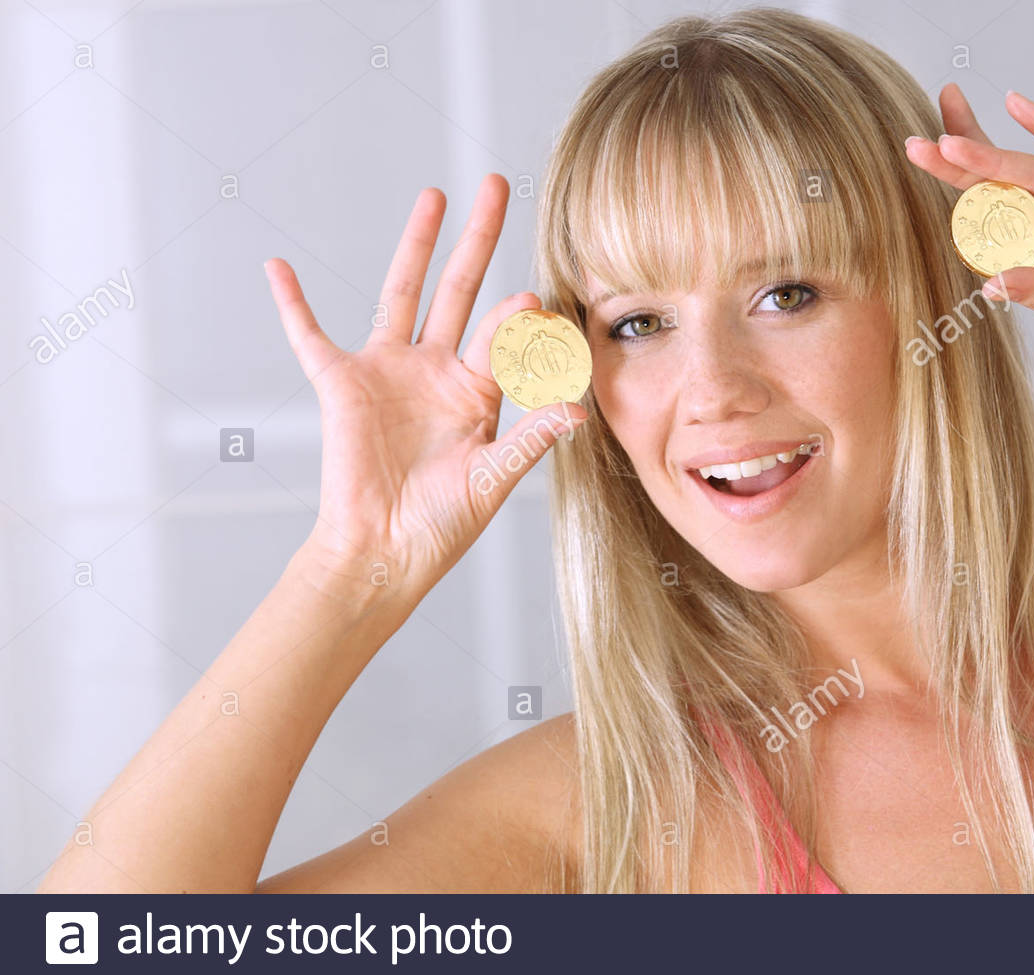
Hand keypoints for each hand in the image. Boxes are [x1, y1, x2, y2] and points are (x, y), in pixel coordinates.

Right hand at [264, 174, 586, 597]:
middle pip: (458, 289)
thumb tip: (578, 411)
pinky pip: (310, 337)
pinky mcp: (341, 384)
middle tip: (494, 186)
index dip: (518, 315)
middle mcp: (436, 370)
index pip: (503, 335)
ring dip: (415, 245)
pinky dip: (293, 305)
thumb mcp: (492, 479)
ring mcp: (388, 371)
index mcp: (477, 390)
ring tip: (433, 197)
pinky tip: (279, 267)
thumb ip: (529, 440)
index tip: (534, 300)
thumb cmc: (440, 524)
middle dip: (477, 239)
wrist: (383, 552)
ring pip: (402, 292)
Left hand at [905, 83, 1033, 396]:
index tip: (920, 199)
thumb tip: (993, 284)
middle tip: (913, 145)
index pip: (990, 225)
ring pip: (1028, 172)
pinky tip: (1018, 106)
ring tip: (944, 144)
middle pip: (999, 188)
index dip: (955, 205)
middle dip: (956, 166)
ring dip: (987, 157)